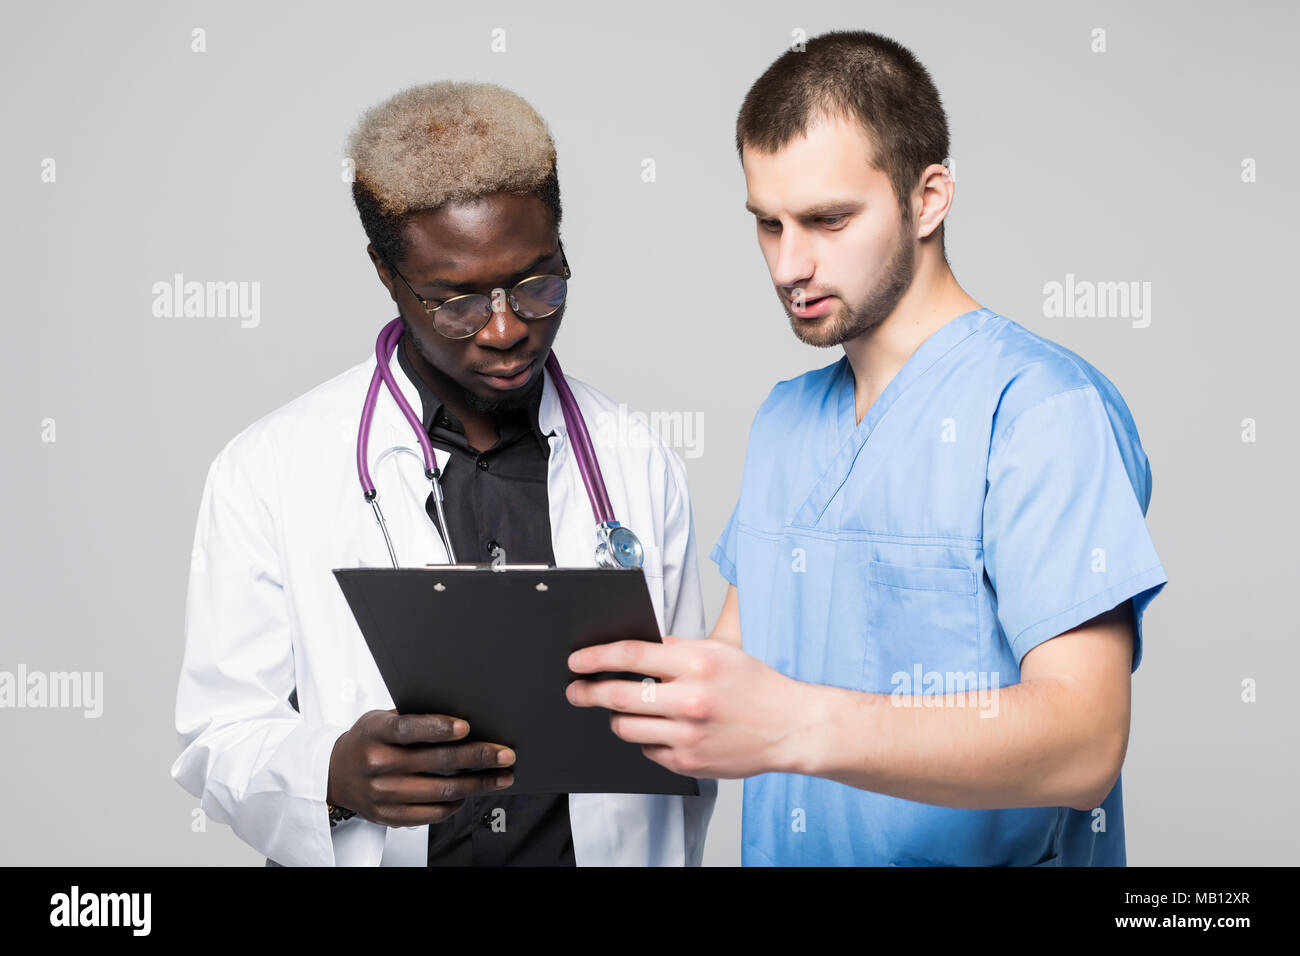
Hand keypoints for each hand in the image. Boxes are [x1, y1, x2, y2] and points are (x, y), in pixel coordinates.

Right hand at [327, 710, 515, 826]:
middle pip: (435, 761)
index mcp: (375, 733)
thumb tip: (461, 718)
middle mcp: (378, 764)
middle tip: (505, 754)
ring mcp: (383, 794)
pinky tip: (471, 793)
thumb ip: (413, 718)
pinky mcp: (389, 816)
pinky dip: (456, 803)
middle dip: (477, 757)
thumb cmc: (367, 740)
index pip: (409, 729)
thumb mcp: (380, 719)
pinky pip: (432, 813)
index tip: (467, 727)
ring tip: (501, 776)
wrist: (334, 774)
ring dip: (477, 784)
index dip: (438, 728)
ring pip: (441, 791)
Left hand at [565, 635, 808, 778]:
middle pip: (618, 694)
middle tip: (576, 690)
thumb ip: (677, 647)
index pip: (631, 654)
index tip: (577, 660)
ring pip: (625, 726)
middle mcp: (690, 698)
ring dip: (616, 717)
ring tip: (622, 710)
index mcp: (697, 662)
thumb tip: (633, 645)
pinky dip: (647, 738)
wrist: (790, 726)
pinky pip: (647, 749)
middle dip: (588, 691)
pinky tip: (660, 729)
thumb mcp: (722, 649)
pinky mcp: (688, 761)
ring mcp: (688, 734)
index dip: (596, 657)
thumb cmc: (755, 686)